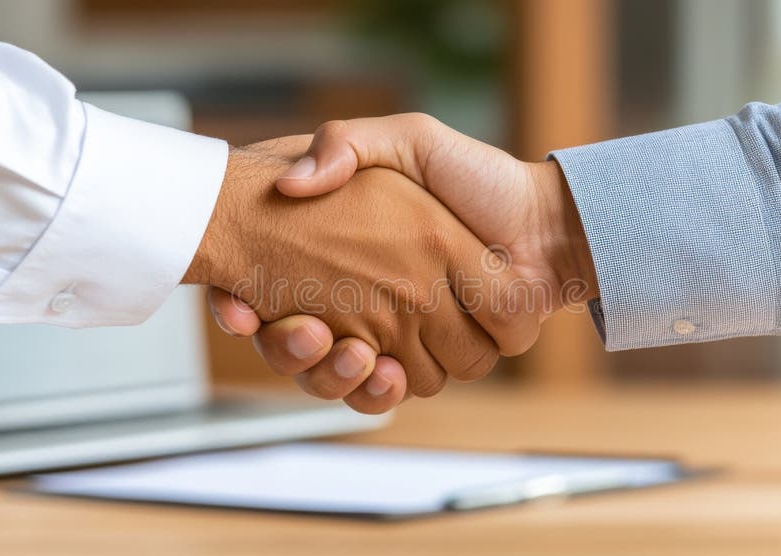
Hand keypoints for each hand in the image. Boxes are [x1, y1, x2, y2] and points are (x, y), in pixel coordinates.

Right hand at [188, 135, 540, 411]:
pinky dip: (376, 391)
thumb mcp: (407, 140)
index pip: (268, 291)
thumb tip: (290, 183)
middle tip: (305, 329)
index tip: (241, 309)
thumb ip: (348, 143)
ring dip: (332, 373)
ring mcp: (392, 334)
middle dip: (291, 350)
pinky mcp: (424, 360)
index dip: (241, 306)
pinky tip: (382, 369)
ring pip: (334, 376)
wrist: (539, 222)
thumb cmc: (475, 177)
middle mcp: (362, 300)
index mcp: (346, 254)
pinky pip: (383, 393)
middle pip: (295, 347)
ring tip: (347, 348)